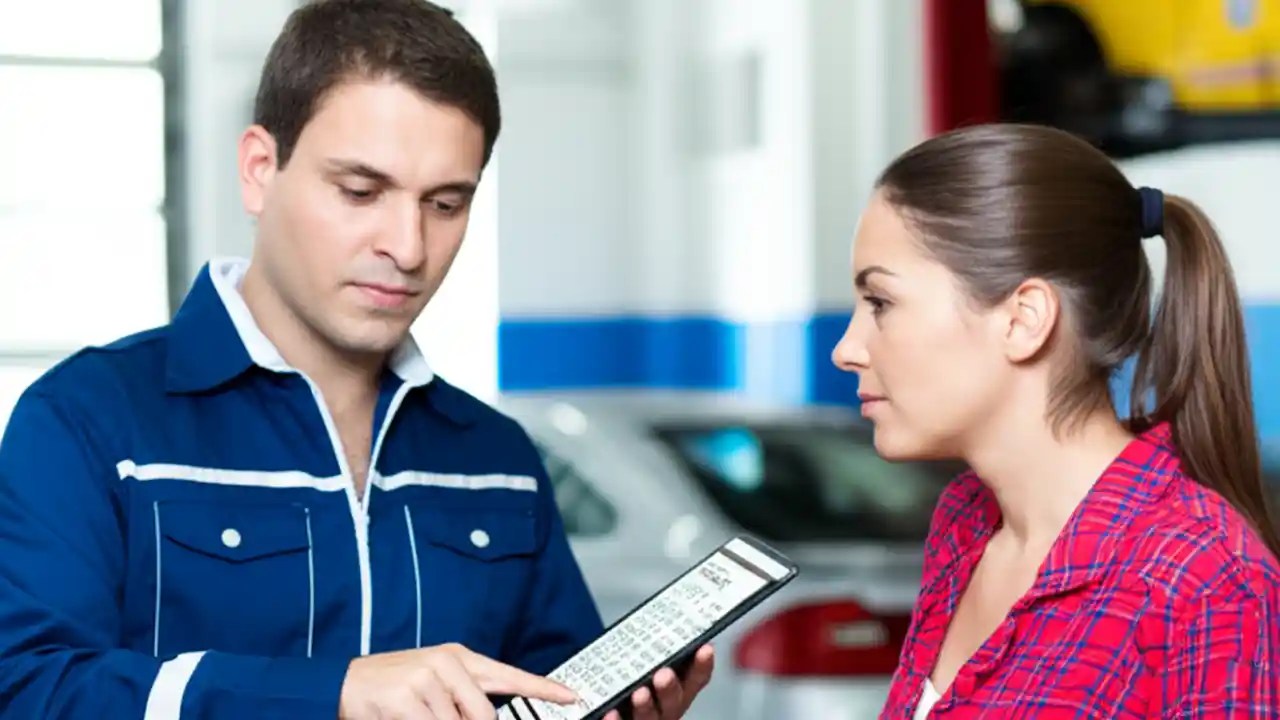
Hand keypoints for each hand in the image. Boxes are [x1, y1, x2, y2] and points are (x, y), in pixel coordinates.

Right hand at [338, 643, 576, 719]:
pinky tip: (405, 719)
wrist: (344, 684)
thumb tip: (490, 718)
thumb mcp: (435, 684)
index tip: (572, 697)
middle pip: (485, 717)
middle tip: (442, 718)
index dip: (544, 689)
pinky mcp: (407, 698)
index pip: (511, 675)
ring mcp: (427, 679)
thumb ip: (466, 700)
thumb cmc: (394, 689)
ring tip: (416, 716)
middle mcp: (447, 663)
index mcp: (459, 658)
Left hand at [604, 645, 714, 719]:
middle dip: (671, 688)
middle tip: (664, 674)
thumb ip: (644, 648)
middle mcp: (666, 708)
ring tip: (639, 693)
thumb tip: (646, 623)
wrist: (602, 704)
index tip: (705, 649)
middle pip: (675, 701)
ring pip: (651, 718)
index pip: (696, 678)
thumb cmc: (624, 676)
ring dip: (646, 707)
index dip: (702, 666)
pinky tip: (611, 713)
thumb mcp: (637, 659)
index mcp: (677, 689)